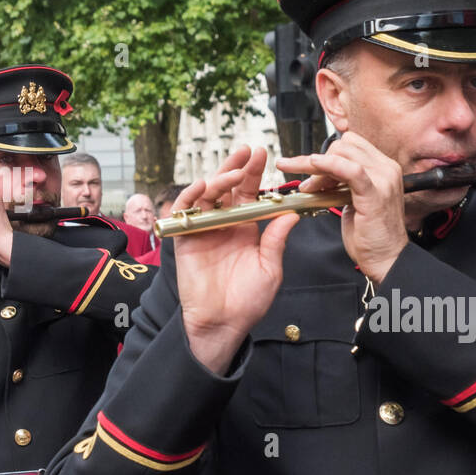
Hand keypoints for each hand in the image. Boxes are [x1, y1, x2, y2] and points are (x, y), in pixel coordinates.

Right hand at [175, 146, 299, 371]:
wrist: (223, 323)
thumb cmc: (249, 300)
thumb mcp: (270, 268)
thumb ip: (276, 240)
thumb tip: (291, 213)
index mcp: (247, 228)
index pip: (250, 194)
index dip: (255, 175)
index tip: (264, 157)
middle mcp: (225, 224)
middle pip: (228, 188)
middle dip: (238, 167)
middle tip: (249, 151)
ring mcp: (204, 229)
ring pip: (208, 194)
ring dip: (220, 179)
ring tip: (234, 173)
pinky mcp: (185, 238)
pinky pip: (185, 211)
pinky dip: (191, 196)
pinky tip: (203, 186)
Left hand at [277, 132, 406, 285]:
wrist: (386, 260)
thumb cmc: (370, 237)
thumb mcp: (355, 201)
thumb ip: (344, 183)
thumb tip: (321, 173)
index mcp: (383, 169)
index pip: (351, 145)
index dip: (328, 155)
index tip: (310, 170)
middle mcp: (386, 169)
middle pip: (344, 145)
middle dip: (319, 161)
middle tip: (307, 184)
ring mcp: (383, 179)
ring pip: (343, 154)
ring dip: (318, 168)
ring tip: (308, 188)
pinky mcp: (376, 193)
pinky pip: (351, 170)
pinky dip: (329, 165)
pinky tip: (313, 165)